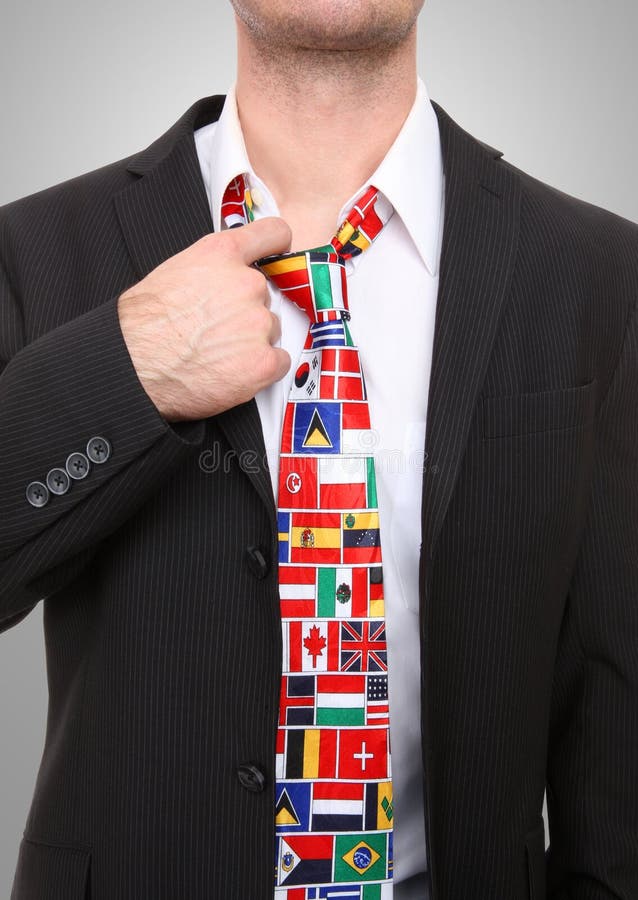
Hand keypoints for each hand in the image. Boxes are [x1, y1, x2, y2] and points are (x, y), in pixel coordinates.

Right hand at [117, 217, 291, 420]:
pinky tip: (233, 370)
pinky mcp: (263, 361)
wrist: (133, 364)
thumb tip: (224, 277)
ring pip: (270, 329)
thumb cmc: (143, 325)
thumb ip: (212, 268)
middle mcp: (246, 283)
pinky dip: (261, 368)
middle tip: (216, 328)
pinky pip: (279, 361)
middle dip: (246, 310)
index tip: (278, 253)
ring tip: (216, 352)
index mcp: (222, 255)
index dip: (277, 245)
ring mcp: (258, 322)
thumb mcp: (175, 271)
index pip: (271, 233)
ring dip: (252, 340)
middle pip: (265, 295)